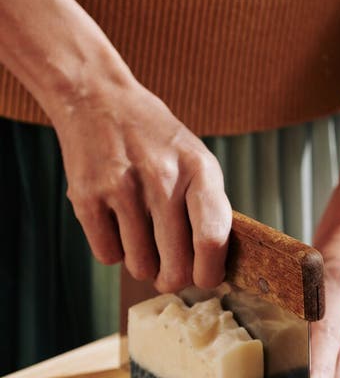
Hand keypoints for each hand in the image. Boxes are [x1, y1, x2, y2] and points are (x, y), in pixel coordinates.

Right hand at [54, 79, 231, 292]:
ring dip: (142, 264)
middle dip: (173, 279)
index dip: (209, 274)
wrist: (98, 98)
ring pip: (141, 267)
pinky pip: (108, 256)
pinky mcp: (87, 197)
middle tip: (169, 271)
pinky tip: (115, 223)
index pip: (211, 240)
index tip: (204, 278)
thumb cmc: (157, 142)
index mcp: (199, 171)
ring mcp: (121, 187)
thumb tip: (214, 273)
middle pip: (176, 267)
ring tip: (141, 236)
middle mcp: (162, 178)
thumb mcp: (197, 162)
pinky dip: (114, 250)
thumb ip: (211, 212)